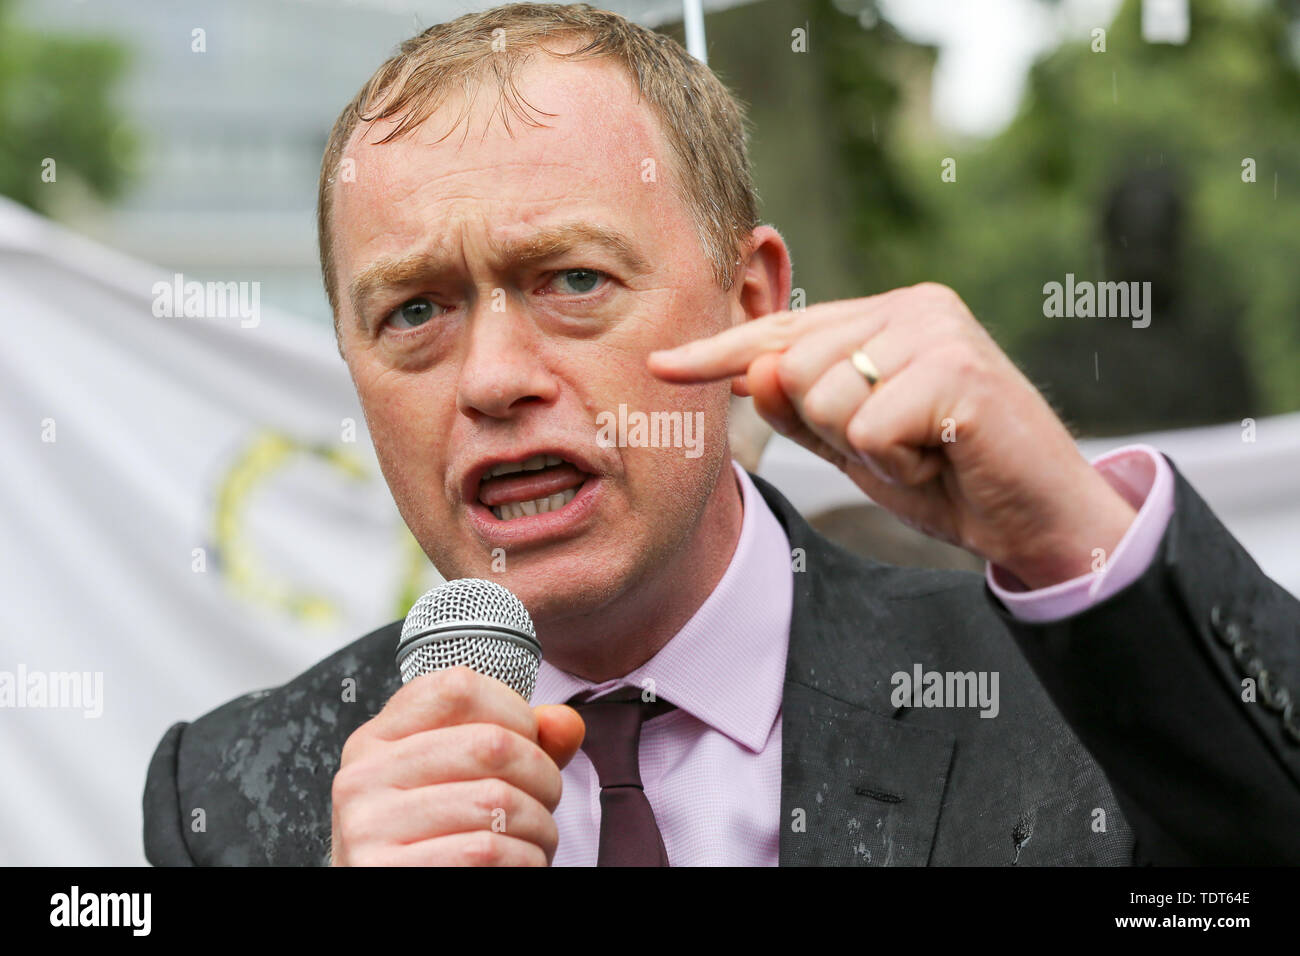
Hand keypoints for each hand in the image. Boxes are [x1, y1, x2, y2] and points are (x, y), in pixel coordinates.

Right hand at [330, 666, 584, 865]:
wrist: (394, 899)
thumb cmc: (436, 838)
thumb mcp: (466, 778)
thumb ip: (519, 742)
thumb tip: (564, 723)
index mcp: (378, 739)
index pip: (457, 687)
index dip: (513, 710)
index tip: (528, 739)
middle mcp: (363, 776)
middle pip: (488, 743)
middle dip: (542, 773)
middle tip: (546, 797)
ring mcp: (368, 825)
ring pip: (496, 801)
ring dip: (539, 824)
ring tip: (536, 835)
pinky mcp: (385, 870)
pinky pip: (487, 851)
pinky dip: (524, 858)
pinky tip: (518, 860)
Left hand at [649, 282, 1136, 588]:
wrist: (1037, 515)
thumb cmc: (947, 473)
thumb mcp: (856, 444)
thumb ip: (801, 409)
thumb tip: (752, 372)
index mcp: (887, 315)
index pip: (784, 331)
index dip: (719, 354)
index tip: (660, 366)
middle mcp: (912, 307)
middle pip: (792, 368)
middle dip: (830, 429)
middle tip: (898, 446)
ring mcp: (938, 331)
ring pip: (824, 396)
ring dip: (865, 448)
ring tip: (921, 449)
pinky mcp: (959, 369)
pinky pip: (868, 427)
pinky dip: (895, 462)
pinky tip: (941, 456)